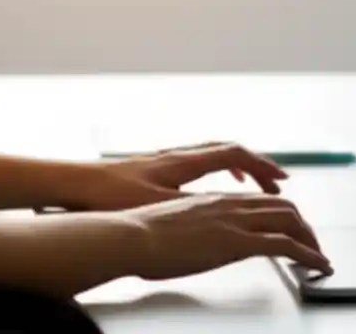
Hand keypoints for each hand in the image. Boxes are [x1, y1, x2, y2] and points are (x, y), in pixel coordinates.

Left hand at [70, 142, 288, 210]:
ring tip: (249, 181)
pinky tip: (209, 185)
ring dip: (237, 165)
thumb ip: (194, 204)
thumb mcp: (159, 204)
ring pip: (212, 154)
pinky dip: (216, 169)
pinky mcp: (155, 168)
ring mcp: (166, 159)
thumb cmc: (111, 194)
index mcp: (184, 161)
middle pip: (228, 150)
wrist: (75, 184)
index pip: (234, 154)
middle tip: (274, 180)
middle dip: (256, 164)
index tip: (281, 179)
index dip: (262, 165)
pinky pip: (198, 161)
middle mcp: (178, 154)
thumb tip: (227, 205)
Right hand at [129, 193, 332, 278]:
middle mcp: (230, 204)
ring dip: (310, 239)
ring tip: (320, 256)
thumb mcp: (174, 226)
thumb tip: (198, 240)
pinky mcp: (236, 242)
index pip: (260, 201)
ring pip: (289, 220)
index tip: (291, 226)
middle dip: (303, 225)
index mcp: (215, 200)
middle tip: (312, 243)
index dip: (282, 213)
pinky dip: (308, 254)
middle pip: (282, 206)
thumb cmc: (140, 236)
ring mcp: (235, 221)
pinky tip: (318, 264)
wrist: (130, 236)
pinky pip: (284, 245)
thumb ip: (193, 228)